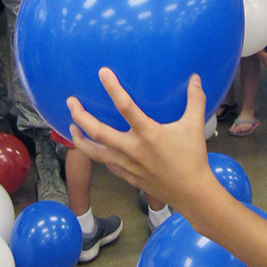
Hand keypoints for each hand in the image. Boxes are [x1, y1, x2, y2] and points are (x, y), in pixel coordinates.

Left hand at [68, 69, 212, 210]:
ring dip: (80, 139)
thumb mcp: (195, 126)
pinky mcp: (127, 176)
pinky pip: (106, 164)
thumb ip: (195, 100)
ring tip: (71, 127)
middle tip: (70, 102)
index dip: (113, 88)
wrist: (191, 193)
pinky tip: (94, 148)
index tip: (102, 73)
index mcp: (148, 133)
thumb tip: (196, 78)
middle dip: (80, 116)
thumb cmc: (193, 158)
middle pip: (98, 132)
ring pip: (94, 152)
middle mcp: (132, 149)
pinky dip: (97, 154)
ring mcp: (127, 165)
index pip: (125, 107)